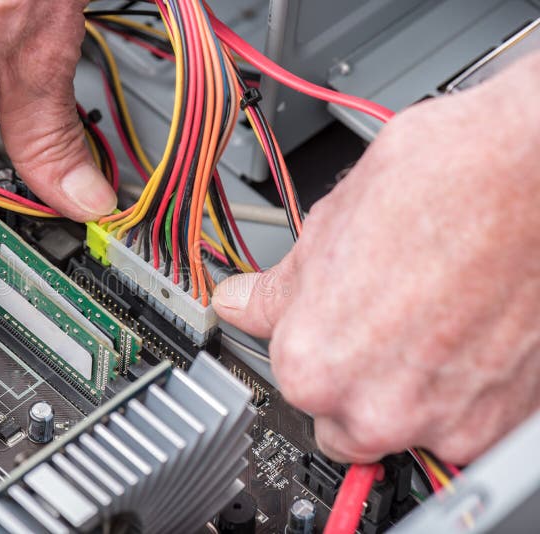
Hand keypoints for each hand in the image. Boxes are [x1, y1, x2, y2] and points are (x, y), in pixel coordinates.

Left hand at [213, 53, 539, 464]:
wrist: (536, 173)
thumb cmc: (443, 184)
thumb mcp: (327, 226)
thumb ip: (277, 291)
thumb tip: (242, 303)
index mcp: (312, 363)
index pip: (284, 378)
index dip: (303, 344)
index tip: (319, 328)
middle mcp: (371, 409)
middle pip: (337, 420)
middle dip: (345, 380)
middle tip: (372, 323)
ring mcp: (440, 423)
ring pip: (396, 425)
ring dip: (398, 389)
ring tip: (421, 320)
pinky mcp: (497, 424)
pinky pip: (454, 426)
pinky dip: (451, 394)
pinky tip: (456, 336)